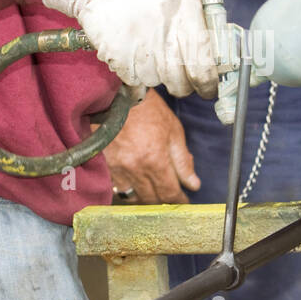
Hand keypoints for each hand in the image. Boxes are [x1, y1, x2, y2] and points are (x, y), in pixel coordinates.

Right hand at [42, 0, 218, 97]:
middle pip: (181, 82)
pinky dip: (136, 75)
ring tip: (151, 52)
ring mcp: (139, 46)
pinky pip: (134, 82)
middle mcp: (164, 31)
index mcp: (186, 13)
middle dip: (184, 86)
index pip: (203, 66)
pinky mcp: (117, 56)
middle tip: (181, 77)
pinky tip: (135, 54)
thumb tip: (219, 65)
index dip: (208, 84)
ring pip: (157, 83)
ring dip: (157, 76)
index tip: (209, 89)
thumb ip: (204, 28)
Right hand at [103, 89, 199, 203]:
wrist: (118, 98)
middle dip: (164, 201)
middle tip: (171, 197)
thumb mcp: (174, 131)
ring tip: (154, 192)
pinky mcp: (106, 166)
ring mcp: (118, 169)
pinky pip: (118, 188)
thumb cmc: (148, 110)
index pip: (169, 192)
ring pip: (133, 197)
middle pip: (152, 199)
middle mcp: (136, 169)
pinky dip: (129, 190)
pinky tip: (136, 184)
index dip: (178, 201)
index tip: (183, 202)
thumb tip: (193, 184)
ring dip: (145, 199)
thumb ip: (183, 161)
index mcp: (155, 160)